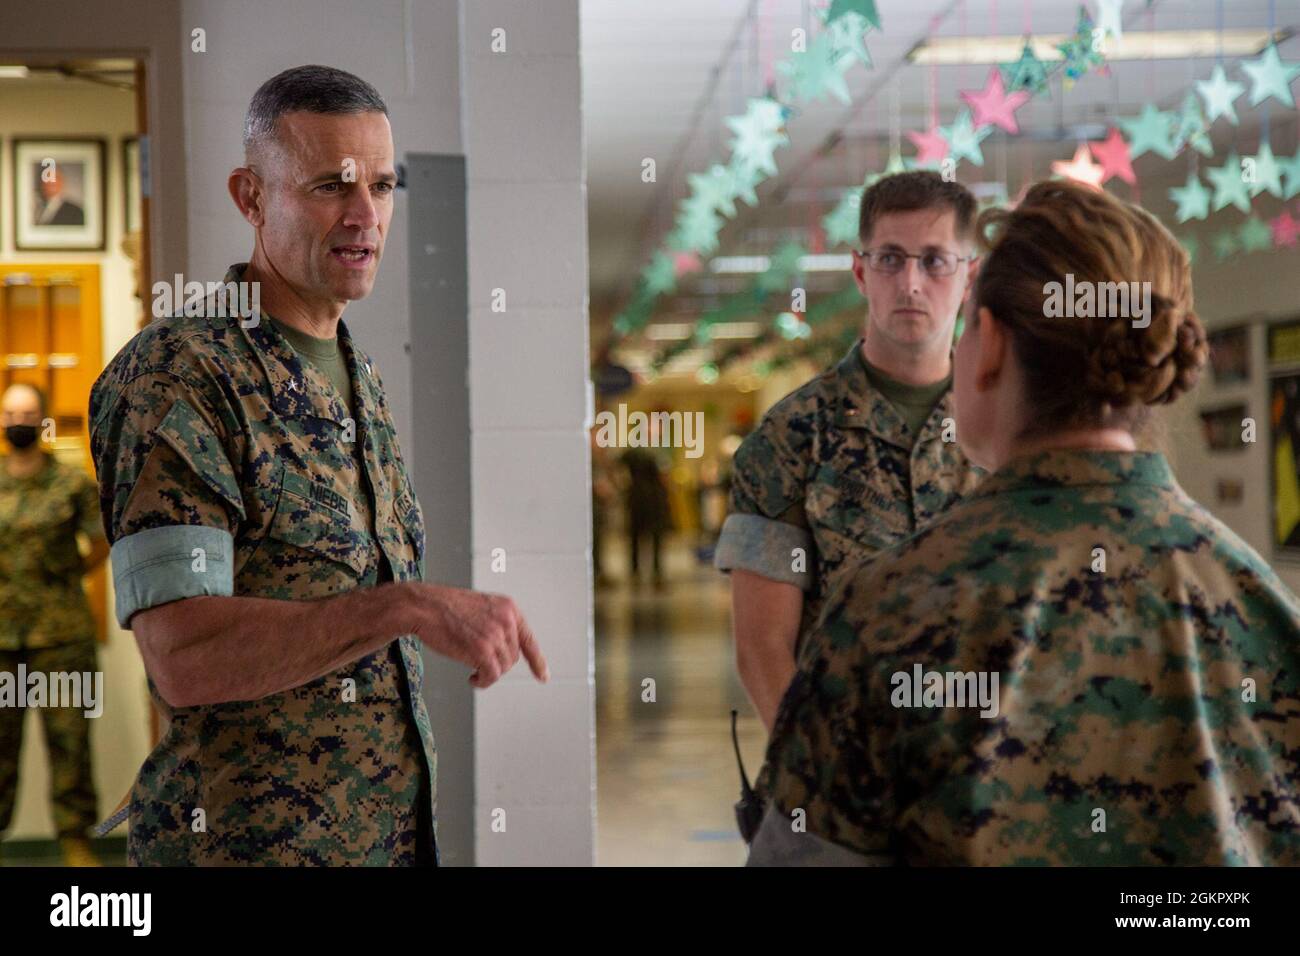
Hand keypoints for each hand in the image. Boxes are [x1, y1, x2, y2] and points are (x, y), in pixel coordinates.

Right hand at [400, 582, 548, 687]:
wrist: (423, 606)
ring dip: (488, 674)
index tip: (543, 676)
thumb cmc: (444, 608)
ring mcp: (496, 634)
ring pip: (503, 668)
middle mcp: (507, 619)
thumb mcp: (481, 608)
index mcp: (508, 608)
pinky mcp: (482, 649)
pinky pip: (491, 675)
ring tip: (473, 671)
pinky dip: (483, 682)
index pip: (528, 639)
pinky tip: (473, 679)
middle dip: (498, 664)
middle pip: (513, 657)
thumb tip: (504, 652)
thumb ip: (497, 625)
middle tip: (478, 664)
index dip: (537, 661)